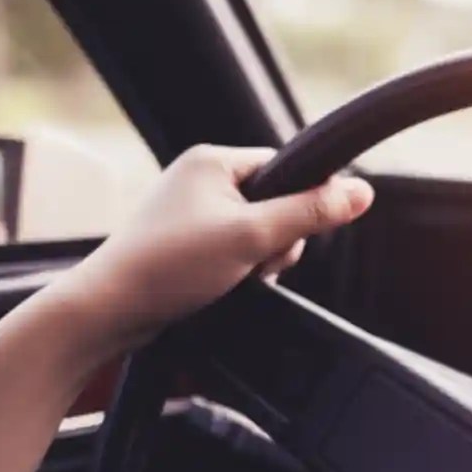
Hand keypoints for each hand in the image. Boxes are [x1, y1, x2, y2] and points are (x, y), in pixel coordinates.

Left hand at [62, 145, 372, 350]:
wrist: (108, 311)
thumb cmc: (169, 267)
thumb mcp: (253, 237)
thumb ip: (311, 212)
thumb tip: (363, 192)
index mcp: (212, 160)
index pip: (285, 166)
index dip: (300, 202)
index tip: (287, 234)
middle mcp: (199, 179)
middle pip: (276, 201)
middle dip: (278, 238)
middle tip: (254, 260)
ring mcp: (190, 212)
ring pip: (258, 229)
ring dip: (260, 257)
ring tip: (234, 275)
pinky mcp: (185, 242)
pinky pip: (235, 248)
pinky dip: (239, 269)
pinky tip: (223, 284)